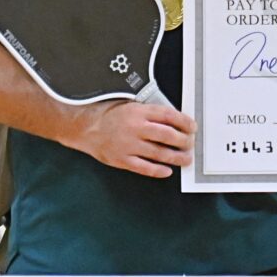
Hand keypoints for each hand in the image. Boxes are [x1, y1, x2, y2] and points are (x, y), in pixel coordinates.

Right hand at [71, 100, 195, 177]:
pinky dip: (158, 170)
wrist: (84, 128)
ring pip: (159, 153)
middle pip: (168, 135)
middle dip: (184, 141)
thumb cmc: (107, 115)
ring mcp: (129, 145)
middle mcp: (135, 128)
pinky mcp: (122, 160)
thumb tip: (173, 121)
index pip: (168, 116)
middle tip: (190, 144)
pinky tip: (167, 171)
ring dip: (176, 157)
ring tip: (186, 159)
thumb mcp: (129, 105)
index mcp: (138, 111)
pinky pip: (144, 168)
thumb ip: (149, 112)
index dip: (184, 122)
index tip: (192, 127)